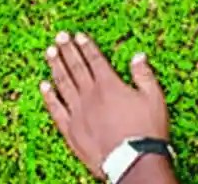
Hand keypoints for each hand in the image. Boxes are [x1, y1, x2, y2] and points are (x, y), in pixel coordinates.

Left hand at [41, 32, 169, 178]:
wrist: (133, 162)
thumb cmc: (146, 131)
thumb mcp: (154, 99)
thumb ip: (144, 75)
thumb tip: (138, 55)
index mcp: (109, 85)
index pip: (95, 60)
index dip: (86, 46)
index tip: (78, 35)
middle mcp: (90, 95)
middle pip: (76, 67)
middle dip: (67, 50)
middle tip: (59, 36)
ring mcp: (78, 112)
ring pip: (63, 83)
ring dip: (56, 66)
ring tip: (50, 52)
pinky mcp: (71, 130)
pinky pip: (56, 109)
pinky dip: (49, 97)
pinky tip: (43, 86)